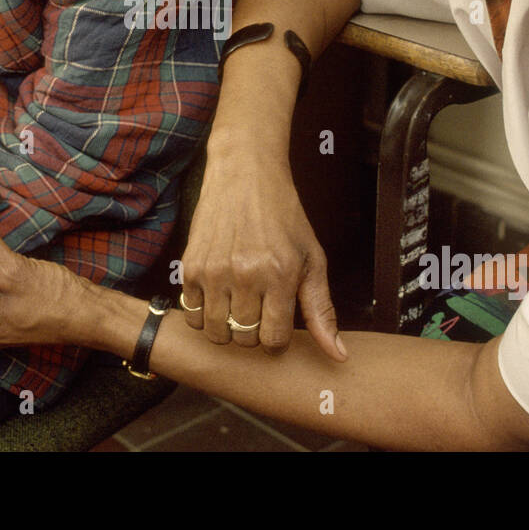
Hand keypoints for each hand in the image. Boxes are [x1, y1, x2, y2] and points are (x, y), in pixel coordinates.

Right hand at [178, 152, 345, 360]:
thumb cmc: (284, 216)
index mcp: (280, 275)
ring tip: (237, 308)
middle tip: (258, 311)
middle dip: (253, 334)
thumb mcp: (312, 258)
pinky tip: (218, 297)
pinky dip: (204, 315)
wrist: (245, 174)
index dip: (277, 341)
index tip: (277, 326)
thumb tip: (338, 355)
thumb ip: (321, 309)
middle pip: (244, 339)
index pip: (273, 341)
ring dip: (227, 328)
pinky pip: (191, 314)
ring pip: (215, 332)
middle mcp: (245, 275)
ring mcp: (214, 271)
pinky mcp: (190, 265)